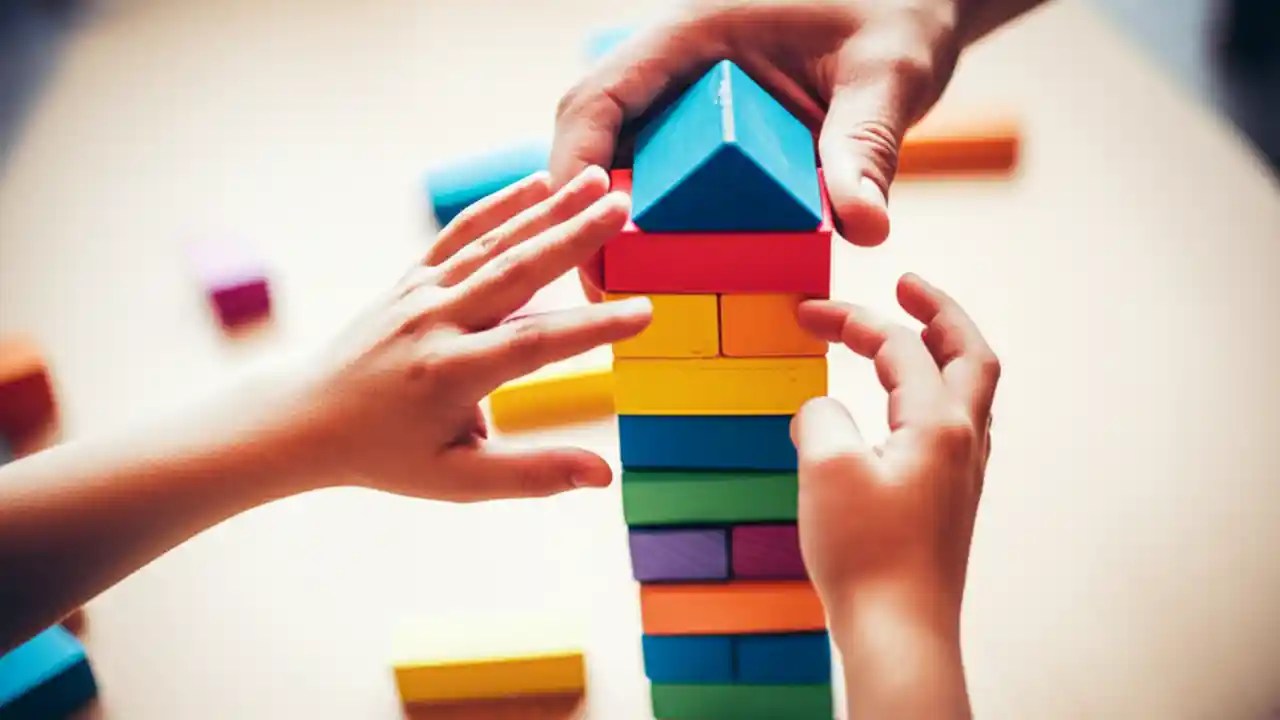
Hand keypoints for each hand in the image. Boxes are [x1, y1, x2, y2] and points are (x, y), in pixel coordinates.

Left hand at [293, 166, 650, 499]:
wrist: (307, 418)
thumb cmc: (387, 454)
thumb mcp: (457, 480)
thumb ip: (532, 474)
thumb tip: (604, 474)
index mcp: (451, 375)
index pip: (534, 345)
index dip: (591, 327)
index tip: (644, 311)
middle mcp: (436, 323)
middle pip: (516, 272)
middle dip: (573, 236)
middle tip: (625, 205)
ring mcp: (421, 293)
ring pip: (492, 243)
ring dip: (546, 208)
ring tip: (596, 180)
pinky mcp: (412, 278)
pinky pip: (459, 234)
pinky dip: (497, 206)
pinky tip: (536, 182)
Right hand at [554, 0, 965, 293]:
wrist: (910, 14)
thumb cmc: (891, 17)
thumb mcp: (884, 74)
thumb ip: (868, 145)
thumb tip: (864, 227)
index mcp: (693, 38)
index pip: (600, 98)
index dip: (576, 166)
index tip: (581, 231)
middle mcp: (676, 75)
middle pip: (598, 146)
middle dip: (587, 216)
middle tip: (603, 287)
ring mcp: (692, 112)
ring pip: (628, 174)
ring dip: (622, 233)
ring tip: (630, 296)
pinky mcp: (716, 147)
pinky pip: (674, 193)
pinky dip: (668, 238)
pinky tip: (682, 282)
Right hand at [792, 273, 997, 620]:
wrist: (899, 634)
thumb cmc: (867, 555)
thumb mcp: (826, 468)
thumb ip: (821, 418)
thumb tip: (822, 412)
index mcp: (938, 425)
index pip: (901, 347)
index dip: (853, 319)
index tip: (809, 312)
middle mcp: (962, 444)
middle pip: (971, 355)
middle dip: (940, 312)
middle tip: (907, 286)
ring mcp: (961, 476)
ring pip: (969, 393)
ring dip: (943, 353)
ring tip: (911, 336)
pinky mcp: (947, 504)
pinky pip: (953, 428)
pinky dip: (932, 397)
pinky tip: (902, 413)